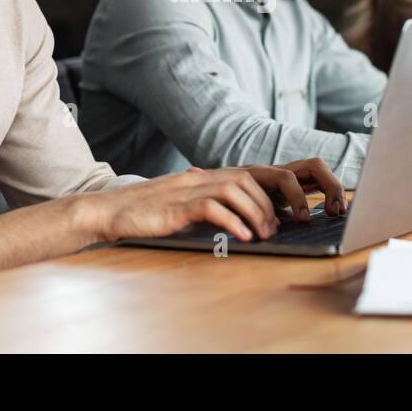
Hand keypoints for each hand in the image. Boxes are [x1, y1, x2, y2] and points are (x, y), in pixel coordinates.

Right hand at [93, 160, 345, 243]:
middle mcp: (205, 177)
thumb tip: (245, 214)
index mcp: (212, 176)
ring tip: (266, 234)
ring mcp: (190, 188)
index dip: (282, 189)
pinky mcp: (177, 206)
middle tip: (286, 226)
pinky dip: (231, 221)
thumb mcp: (190, 204)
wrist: (113, 210)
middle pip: (253, 177)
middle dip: (277, 201)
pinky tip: (242, 237)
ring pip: (237, 188)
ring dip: (258, 212)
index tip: (298, 212)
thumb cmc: (152, 211)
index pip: (257, 173)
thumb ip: (216, 202)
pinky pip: (211, 207)